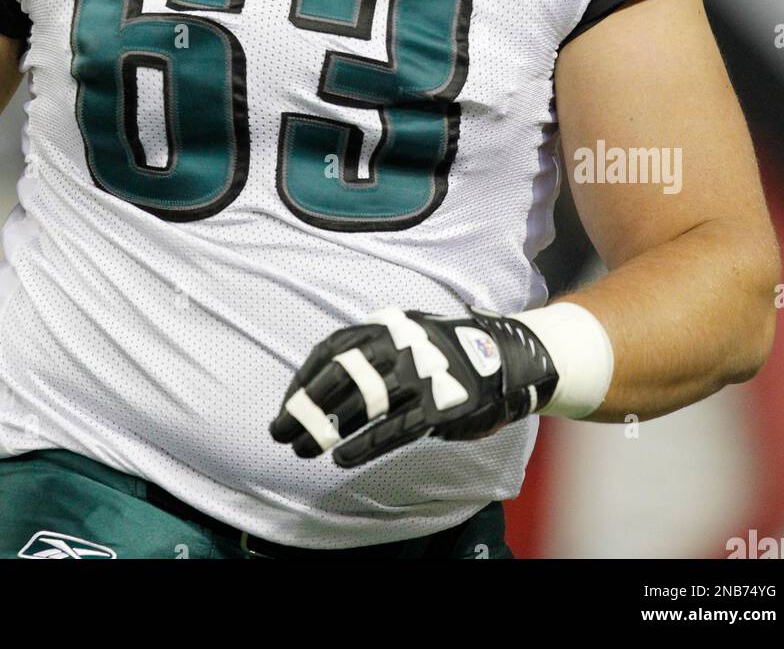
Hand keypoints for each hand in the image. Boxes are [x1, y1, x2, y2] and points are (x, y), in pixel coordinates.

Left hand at [270, 304, 558, 467]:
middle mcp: (398, 344)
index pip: (330, 350)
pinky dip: (365, 444)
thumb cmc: (440, 354)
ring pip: (362, 403)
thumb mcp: (401, 338)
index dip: (303, 381)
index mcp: (384, 327)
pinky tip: (342, 458)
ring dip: (328, 429)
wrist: (502, 359)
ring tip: (304, 450)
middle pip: (339, 376)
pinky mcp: (439, 404)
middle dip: (305, 407)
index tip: (285, 408)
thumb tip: (317, 386)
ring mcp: (419, 373)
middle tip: (281, 433)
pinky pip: (394, 428)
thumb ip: (365, 354)